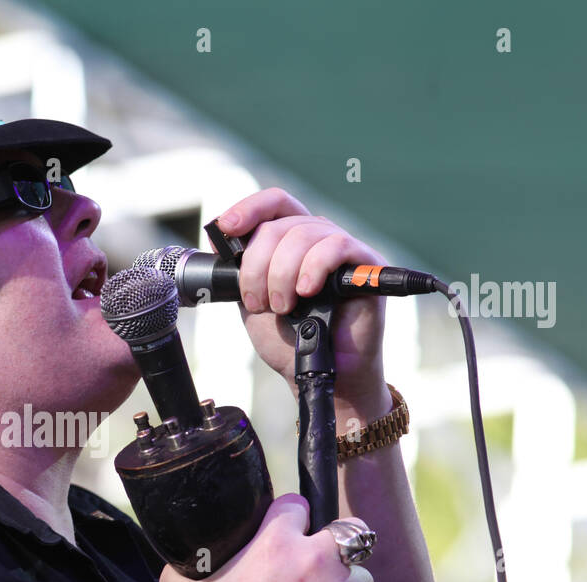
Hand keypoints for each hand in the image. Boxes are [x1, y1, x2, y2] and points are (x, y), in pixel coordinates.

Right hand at [158, 493, 373, 581]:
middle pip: (348, 530)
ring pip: (361, 577)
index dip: (289, 517)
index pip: (295, 505)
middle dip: (336, 542)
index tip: (285, 530)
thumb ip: (184, 562)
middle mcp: (317, 560)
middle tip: (320, 563)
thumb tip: (181, 553)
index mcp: (276, 543)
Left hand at [214, 188, 391, 420]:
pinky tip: (306, 292)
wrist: (318, 372)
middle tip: (258, 302)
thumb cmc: (289, 340)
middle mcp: (316, 237)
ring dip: (282, 273)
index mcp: (289, 241)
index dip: (248, 209)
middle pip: (280, 224)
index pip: (272, 204)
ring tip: (282, 307)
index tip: (226, 227)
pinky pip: (337, 245)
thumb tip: (219, 238)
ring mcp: (342, 248)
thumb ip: (240, 272)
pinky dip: (313, 267)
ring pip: (303, 234)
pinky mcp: (368, 263)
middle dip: (258, 265)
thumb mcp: (252, 302)